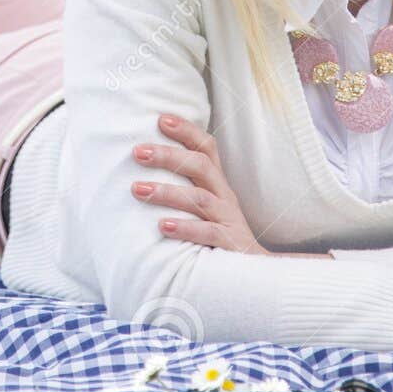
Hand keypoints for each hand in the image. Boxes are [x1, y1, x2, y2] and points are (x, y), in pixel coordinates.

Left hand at [130, 114, 267, 254]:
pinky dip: (186, 228)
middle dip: (168, 156)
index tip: (160, 118)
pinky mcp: (230, 244)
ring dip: (167, 192)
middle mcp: (224, 196)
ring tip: (138, 189)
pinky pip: (209, 233)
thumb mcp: (204, 206)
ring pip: (199, 198)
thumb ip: (182, 186)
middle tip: (137, 152)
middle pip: (199, 166)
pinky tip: (163, 226)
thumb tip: (140, 166)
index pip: (206, 148)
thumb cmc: (218, 234)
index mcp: (217, 183)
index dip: (186, 130)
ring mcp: (229, 219)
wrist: (254, 273)